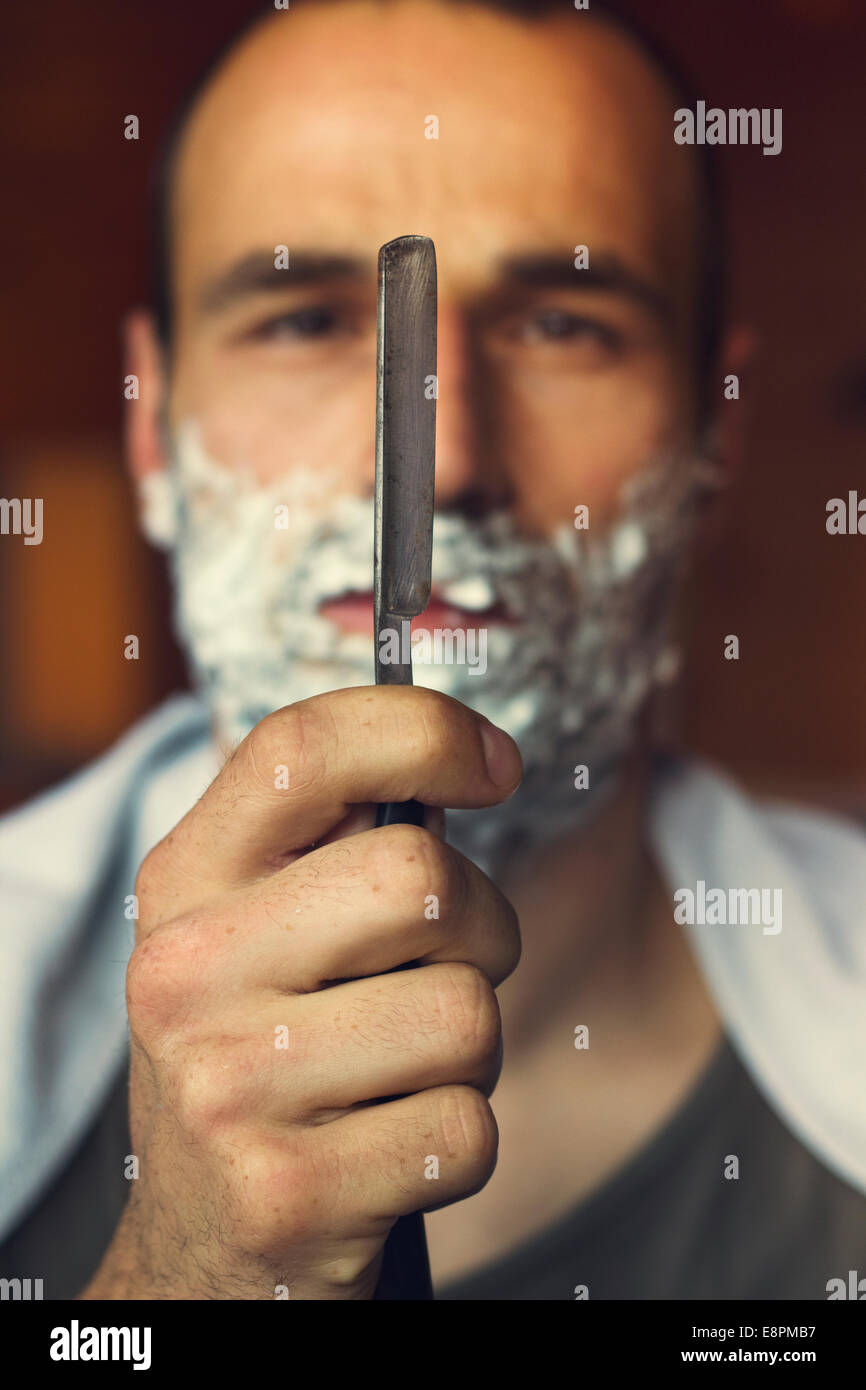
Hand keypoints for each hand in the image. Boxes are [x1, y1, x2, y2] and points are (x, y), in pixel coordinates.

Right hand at [79, 686, 521, 1299]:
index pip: (306, 746)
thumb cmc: (267, 1048)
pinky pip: (469, 1130)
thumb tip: (469, 758)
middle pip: (422, 878)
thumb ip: (334, 839)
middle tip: (446, 962)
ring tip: (398, 1069)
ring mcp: (229, 1088)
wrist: (203, 1242)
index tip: (495, 765)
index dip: (427, 730)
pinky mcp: (287, 1194)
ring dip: (471, 1047)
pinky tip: (385, 1148)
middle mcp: (187, 972)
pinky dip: (458, 1141)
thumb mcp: (257, 929)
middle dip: (480, 923)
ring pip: (468, 1013)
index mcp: (184, 880)